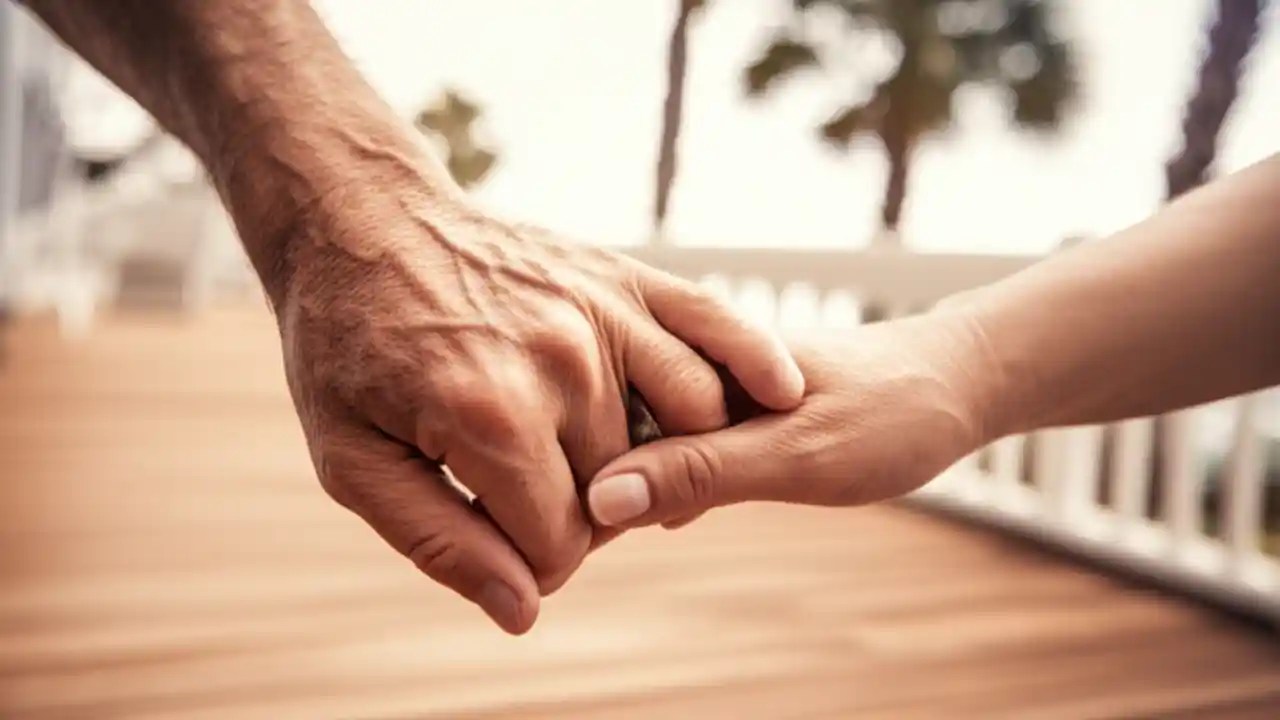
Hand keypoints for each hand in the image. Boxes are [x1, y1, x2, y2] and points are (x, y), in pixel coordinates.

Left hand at [262, 147, 803, 633]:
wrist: (362, 220)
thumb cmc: (346, 348)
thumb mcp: (355, 463)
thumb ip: (442, 544)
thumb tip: (524, 610)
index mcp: (490, 418)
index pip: (561, 542)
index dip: (535, 562)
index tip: (504, 539)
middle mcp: (561, 366)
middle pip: (622, 491)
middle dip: (585, 513)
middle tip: (534, 492)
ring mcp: (601, 312)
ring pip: (689, 421)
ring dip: (666, 454)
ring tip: (615, 454)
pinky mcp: (622, 276)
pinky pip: (713, 327)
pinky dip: (752, 366)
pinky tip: (778, 392)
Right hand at [586, 313, 994, 527]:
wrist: (963, 384)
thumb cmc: (890, 413)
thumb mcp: (796, 455)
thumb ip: (701, 474)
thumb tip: (603, 500)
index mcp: (700, 357)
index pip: (605, 414)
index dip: (580, 473)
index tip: (561, 529)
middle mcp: (698, 365)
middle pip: (616, 427)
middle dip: (601, 482)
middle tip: (581, 542)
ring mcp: (717, 388)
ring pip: (649, 442)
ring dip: (636, 487)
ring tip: (615, 533)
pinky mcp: (739, 413)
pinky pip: (685, 448)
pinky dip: (674, 483)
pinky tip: (665, 518)